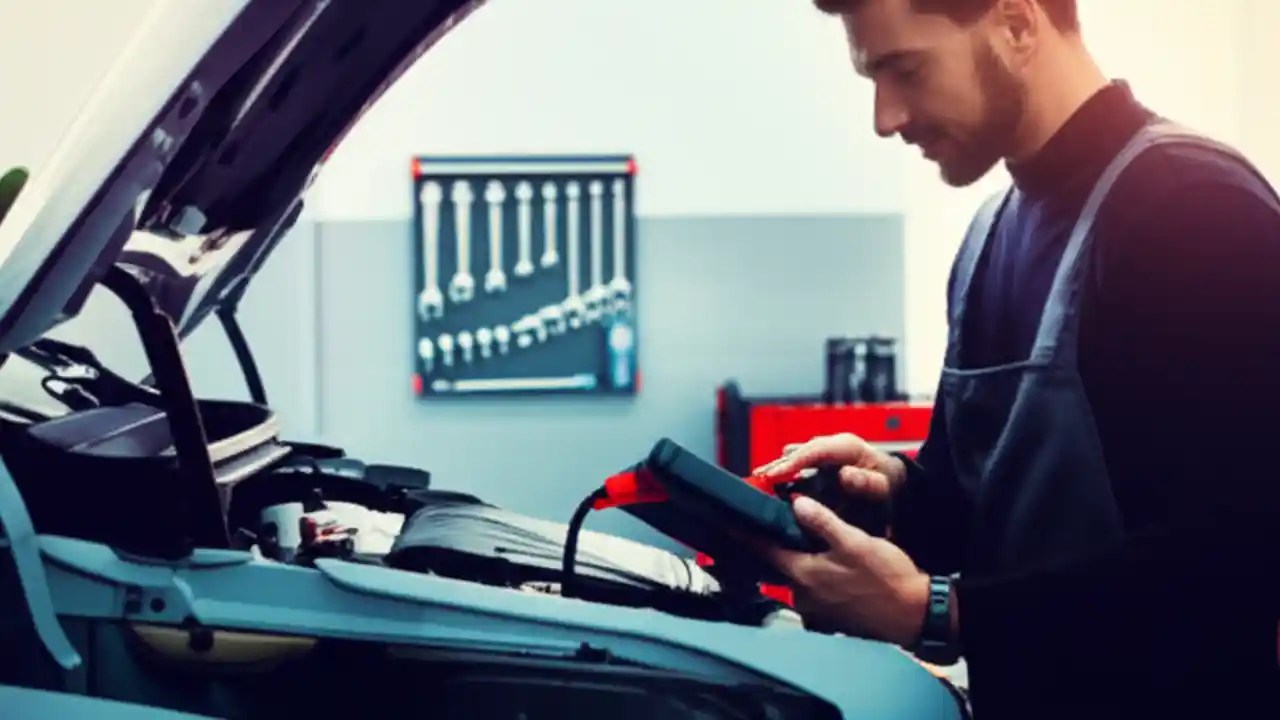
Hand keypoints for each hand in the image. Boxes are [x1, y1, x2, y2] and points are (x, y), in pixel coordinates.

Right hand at [754, 433, 906, 500]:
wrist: (892, 476)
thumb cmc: (887, 480)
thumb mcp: (882, 484)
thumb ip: (865, 482)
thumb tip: (845, 475)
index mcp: (846, 446)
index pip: (814, 451)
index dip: (793, 461)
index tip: (776, 474)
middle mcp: (833, 443)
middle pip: (801, 450)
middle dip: (779, 463)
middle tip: (759, 476)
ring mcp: (827, 449)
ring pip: (797, 453)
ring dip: (779, 464)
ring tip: (760, 477)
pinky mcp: (822, 457)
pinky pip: (800, 459)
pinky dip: (786, 467)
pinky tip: (774, 477)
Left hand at [759, 495, 929, 646]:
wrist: (914, 614)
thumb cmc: (887, 578)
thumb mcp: (854, 541)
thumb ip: (822, 521)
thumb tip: (796, 503)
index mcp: (804, 575)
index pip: (763, 550)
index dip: (746, 534)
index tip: (729, 522)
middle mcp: (803, 596)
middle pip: (777, 565)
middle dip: (775, 546)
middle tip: (776, 525)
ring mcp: (815, 610)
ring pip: (796, 578)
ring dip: (798, 561)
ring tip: (809, 542)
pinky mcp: (829, 618)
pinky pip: (812, 592)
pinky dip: (813, 577)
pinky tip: (829, 567)